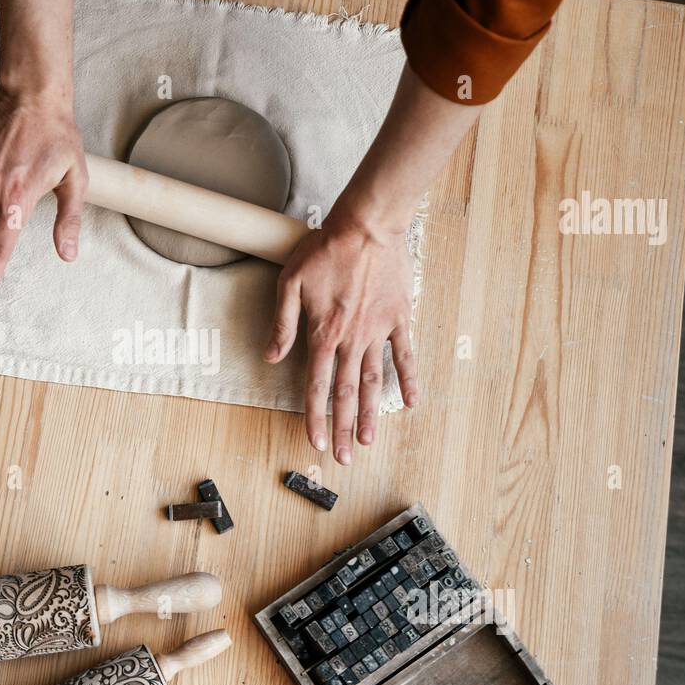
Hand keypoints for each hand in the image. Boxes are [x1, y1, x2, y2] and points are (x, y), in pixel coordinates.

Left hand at [265, 208, 418, 464]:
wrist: (366, 226)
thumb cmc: (323, 250)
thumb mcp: (289, 283)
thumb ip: (282, 324)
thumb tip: (272, 357)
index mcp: (323, 334)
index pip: (316, 386)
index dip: (316, 417)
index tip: (318, 443)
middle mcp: (351, 340)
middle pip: (346, 393)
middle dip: (345, 428)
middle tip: (347, 458)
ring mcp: (378, 331)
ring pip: (374, 381)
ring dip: (372, 413)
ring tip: (372, 441)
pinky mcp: (399, 318)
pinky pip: (406, 354)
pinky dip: (409, 378)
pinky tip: (412, 401)